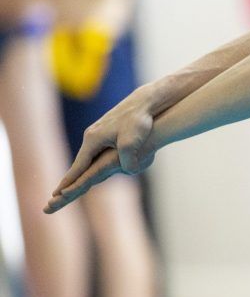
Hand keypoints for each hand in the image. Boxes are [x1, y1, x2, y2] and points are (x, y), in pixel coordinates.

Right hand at [45, 84, 158, 212]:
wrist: (144, 102)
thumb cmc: (138, 121)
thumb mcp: (132, 142)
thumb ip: (127, 160)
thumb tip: (129, 171)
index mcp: (93, 140)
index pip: (79, 166)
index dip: (69, 181)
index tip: (58, 193)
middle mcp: (92, 136)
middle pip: (80, 162)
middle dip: (70, 178)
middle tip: (57, 194)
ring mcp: (99, 133)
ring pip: (88, 157)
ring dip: (81, 171)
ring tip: (72, 183)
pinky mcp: (108, 131)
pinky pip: (97, 151)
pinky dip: (92, 162)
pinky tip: (93, 166)